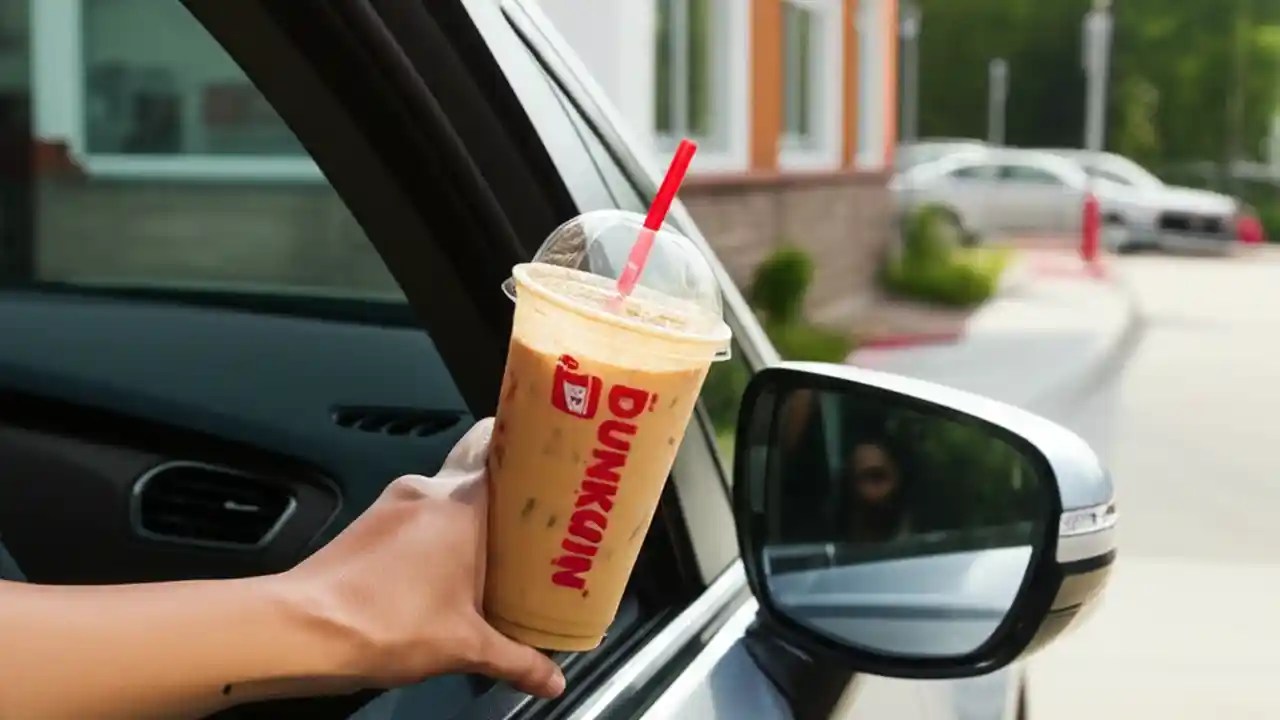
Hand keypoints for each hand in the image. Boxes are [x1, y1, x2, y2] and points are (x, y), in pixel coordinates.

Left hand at [283, 418, 564, 697]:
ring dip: (468, 517)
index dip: (532, 452)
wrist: (303, 631)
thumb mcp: (463, 647)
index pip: (502, 450)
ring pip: (445, 497)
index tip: (558, 464)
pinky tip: (447, 567)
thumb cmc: (392, 624)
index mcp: (462, 504)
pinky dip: (436, 533)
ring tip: (498, 550)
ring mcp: (394, 503)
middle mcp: (429, 490)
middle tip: (536, 517)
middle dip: (505, 490)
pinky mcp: (368, 523)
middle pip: (476, 470)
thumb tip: (555, 682)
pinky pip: (417, 516)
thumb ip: (516, 660)